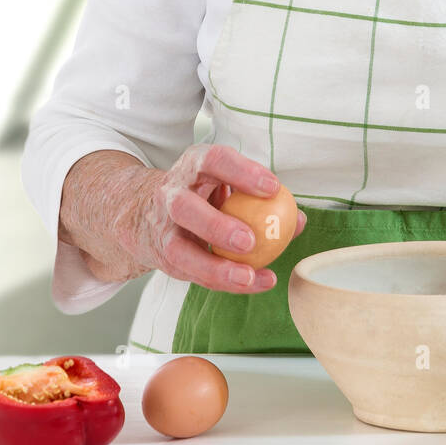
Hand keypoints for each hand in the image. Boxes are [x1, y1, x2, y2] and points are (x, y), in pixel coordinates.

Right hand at [82, 146, 306, 292]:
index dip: (242, 172)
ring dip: (215, 267)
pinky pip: (192, 274)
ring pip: (180, 251)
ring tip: (248, 276)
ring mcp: (163, 229)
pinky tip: (252, 283)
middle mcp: (171, 194)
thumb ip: (261, 198)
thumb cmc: (203, 193)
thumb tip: (299, 220)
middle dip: (216, 225)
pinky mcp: (163, 258)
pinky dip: (223, 282)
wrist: (146, 211)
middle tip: (250, 240)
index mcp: (192, 166)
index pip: (213, 160)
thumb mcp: (226, 182)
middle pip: (185, 208)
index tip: (273, 188)